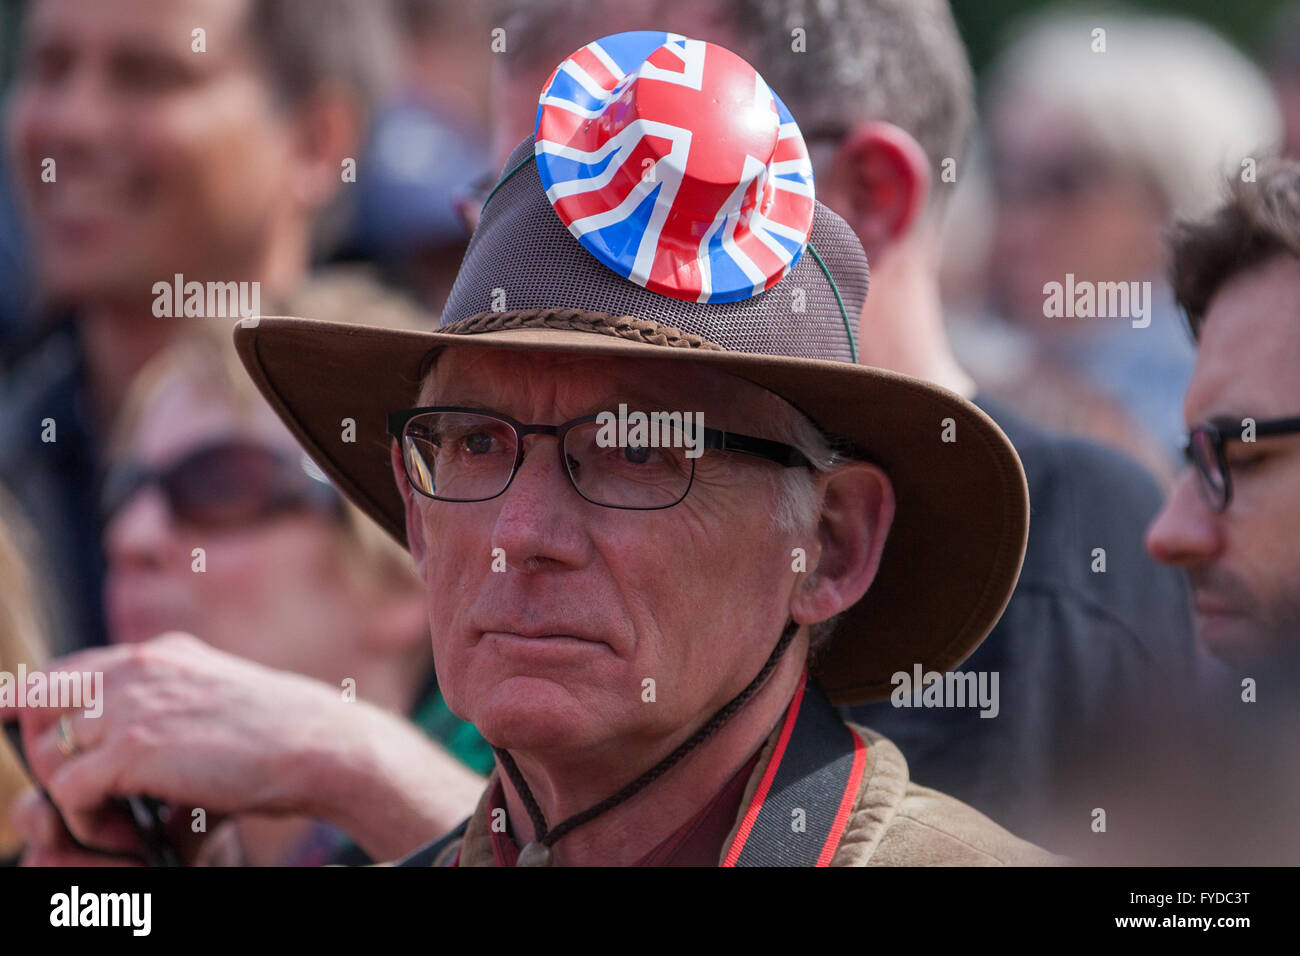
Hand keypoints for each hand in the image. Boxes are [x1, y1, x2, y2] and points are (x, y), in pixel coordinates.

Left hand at [2, 632, 350, 848]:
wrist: (319, 744)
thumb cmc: (280, 732)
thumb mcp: (215, 698)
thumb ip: (168, 700)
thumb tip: (126, 740)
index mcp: (160, 654)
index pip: (67, 670)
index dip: (39, 703)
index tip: (29, 729)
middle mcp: (139, 667)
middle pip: (39, 702)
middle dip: (44, 751)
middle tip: (82, 793)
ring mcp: (133, 703)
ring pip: (47, 750)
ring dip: (68, 794)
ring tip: (111, 819)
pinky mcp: (133, 747)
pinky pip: (68, 791)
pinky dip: (86, 820)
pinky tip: (123, 829)